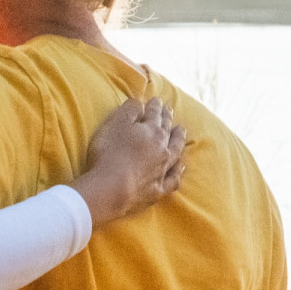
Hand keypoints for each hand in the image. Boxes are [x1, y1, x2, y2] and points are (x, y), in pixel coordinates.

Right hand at [69, 97, 185, 226]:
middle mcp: (162, 148)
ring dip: (178, 140)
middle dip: (167, 119)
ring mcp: (162, 169)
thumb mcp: (115, 125)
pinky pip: (173, 178)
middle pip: (167, 130)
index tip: (157, 100)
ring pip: (176, 151)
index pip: (154, 114)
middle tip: (170, 110)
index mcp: (151, 131)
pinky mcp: (158, 188)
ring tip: (181, 132)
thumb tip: (141, 102)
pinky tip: (180, 167)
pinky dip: (178, 171)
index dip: (155, 106)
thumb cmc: (109, 154)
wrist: (112, 189)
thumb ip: (129, 111)